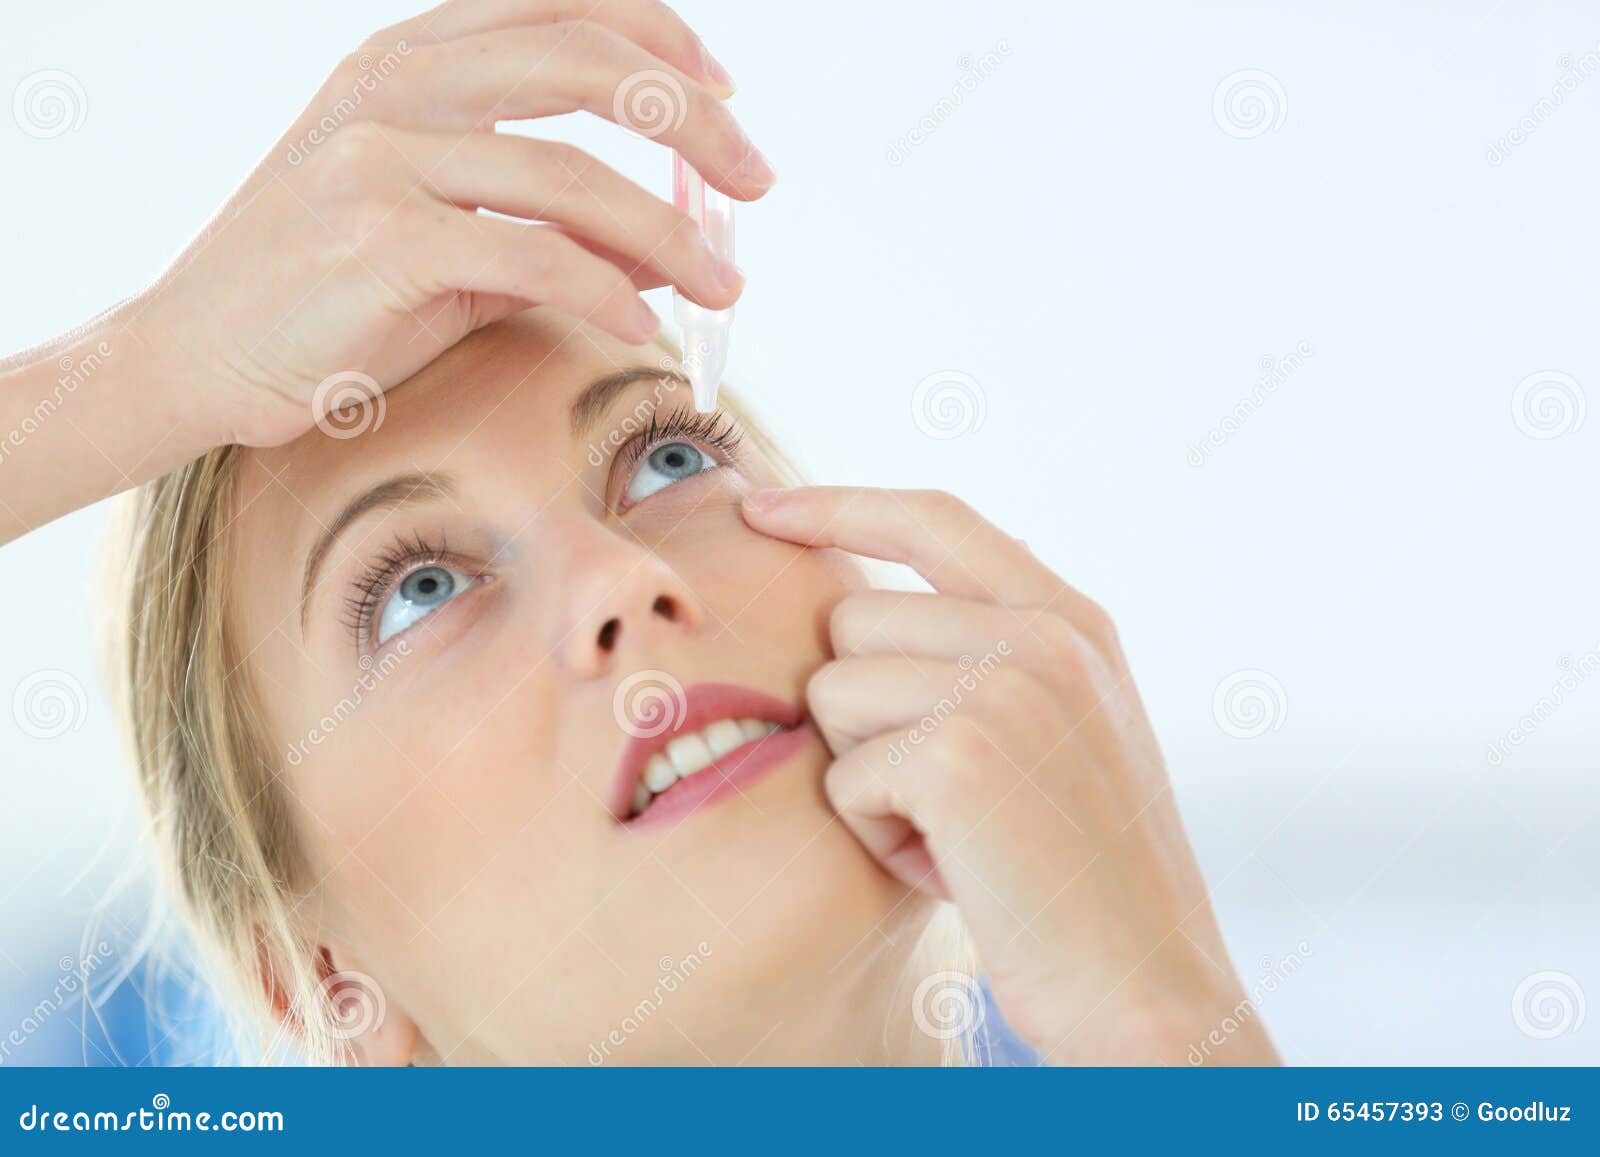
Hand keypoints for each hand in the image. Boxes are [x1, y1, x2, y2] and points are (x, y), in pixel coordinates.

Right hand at [127, 0, 768, 449]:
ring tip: (723, 285)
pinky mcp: (378, 237)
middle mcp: (395, 86)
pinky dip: (607, 290)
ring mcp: (380, 155)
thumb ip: (553, 227)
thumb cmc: (323, 299)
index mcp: (408, 60)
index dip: (659, 38)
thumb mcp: (448, 242)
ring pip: (573, 174)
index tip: (724, 93)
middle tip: (756, 181)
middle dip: (694, 121)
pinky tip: (641, 321)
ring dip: (671, 234)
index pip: (560, 9)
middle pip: (586, 65)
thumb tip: (671, 247)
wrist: (193, 357)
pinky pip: (534, 255)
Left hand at [741, 486, 1278, 1064]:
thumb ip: (992, 651)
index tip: (765, 506)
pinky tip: (953, 869)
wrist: (1147, 984)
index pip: (933, 518)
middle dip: (862, 710)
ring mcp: (1004, 686)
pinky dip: (878, 836)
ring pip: (833, 692)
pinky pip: (842, 776)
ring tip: (954, 831)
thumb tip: (863, 610)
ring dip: (868, 776)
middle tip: (941, 791)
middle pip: (853, 618)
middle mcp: (1042, 635)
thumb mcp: (1065, 727)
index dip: (838, 504)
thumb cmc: (1085, 872)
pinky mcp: (958, 755)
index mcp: (1071, 620)